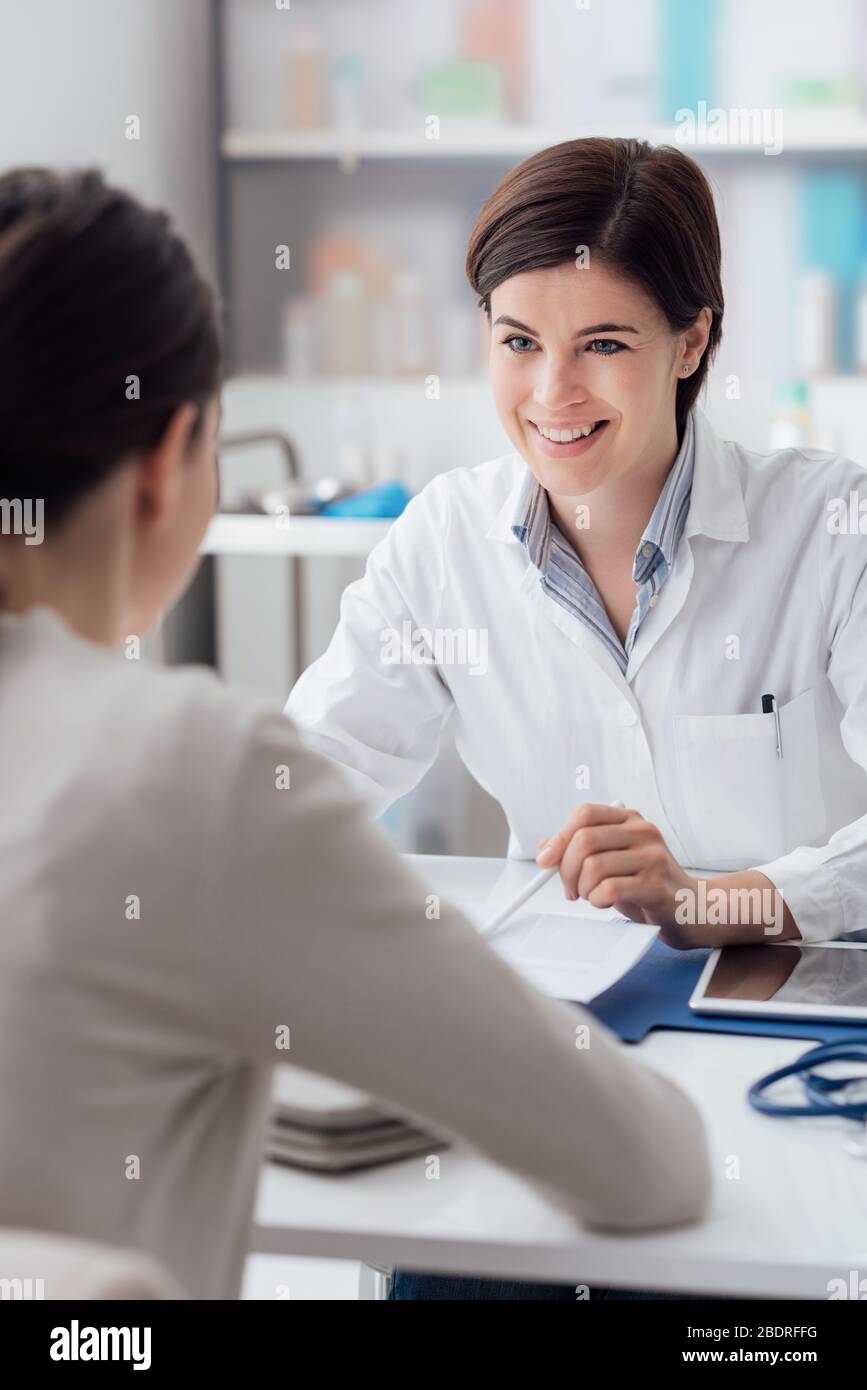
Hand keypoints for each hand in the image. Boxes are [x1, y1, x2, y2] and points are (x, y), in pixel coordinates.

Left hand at [536, 802, 697, 944]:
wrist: (692, 908)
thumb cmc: (647, 883)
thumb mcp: (612, 861)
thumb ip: (581, 850)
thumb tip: (545, 846)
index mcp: (629, 819)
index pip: (584, 813)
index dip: (559, 837)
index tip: (545, 860)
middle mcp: (642, 832)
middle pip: (584, 840)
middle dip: (565, 870)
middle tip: (570, 889)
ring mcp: (652, 857)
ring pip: (593, 867)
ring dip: (583, 888)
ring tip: (593, 896)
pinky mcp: (655, 885)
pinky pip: (608, 889)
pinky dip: (597, 900)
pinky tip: (606, 903)